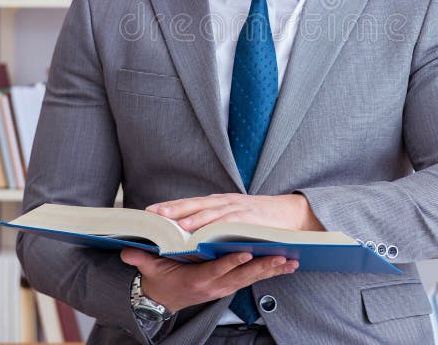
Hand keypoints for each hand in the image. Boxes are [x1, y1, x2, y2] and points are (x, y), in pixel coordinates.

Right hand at [120, 247, 297, 313]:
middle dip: (263, 268)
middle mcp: (213, 287)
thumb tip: (128, 251)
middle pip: (241, 277)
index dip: (230, 263)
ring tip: (291, 261)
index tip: (246, 254)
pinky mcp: (229, 286)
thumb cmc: (158, 279)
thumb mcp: (148, 269)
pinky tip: (286, 265)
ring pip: (251, 279)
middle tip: (282, 258)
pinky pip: (252, 280)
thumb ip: (141, 260)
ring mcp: (223, 288)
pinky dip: (270, 272)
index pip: (215, 271)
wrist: (161, 300)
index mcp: (196, 280)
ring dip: (272, 271)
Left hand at [145, 193, 324, 232]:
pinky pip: (229, 224)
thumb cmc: (258, 217)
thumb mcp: (232, 215)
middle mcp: (225, 203)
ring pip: (209, 213)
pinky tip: (205, 234)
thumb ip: (213, 221)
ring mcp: (237, 210)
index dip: (170, 208)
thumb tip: (188, 230)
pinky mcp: (249, 220)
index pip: (189, 204)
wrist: (289, 213)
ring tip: (174, 227)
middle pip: (194, 205)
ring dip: (192, 219)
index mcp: (218, 203)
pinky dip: (216, 228)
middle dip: (173, 210)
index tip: (149, 212)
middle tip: (153, 215)